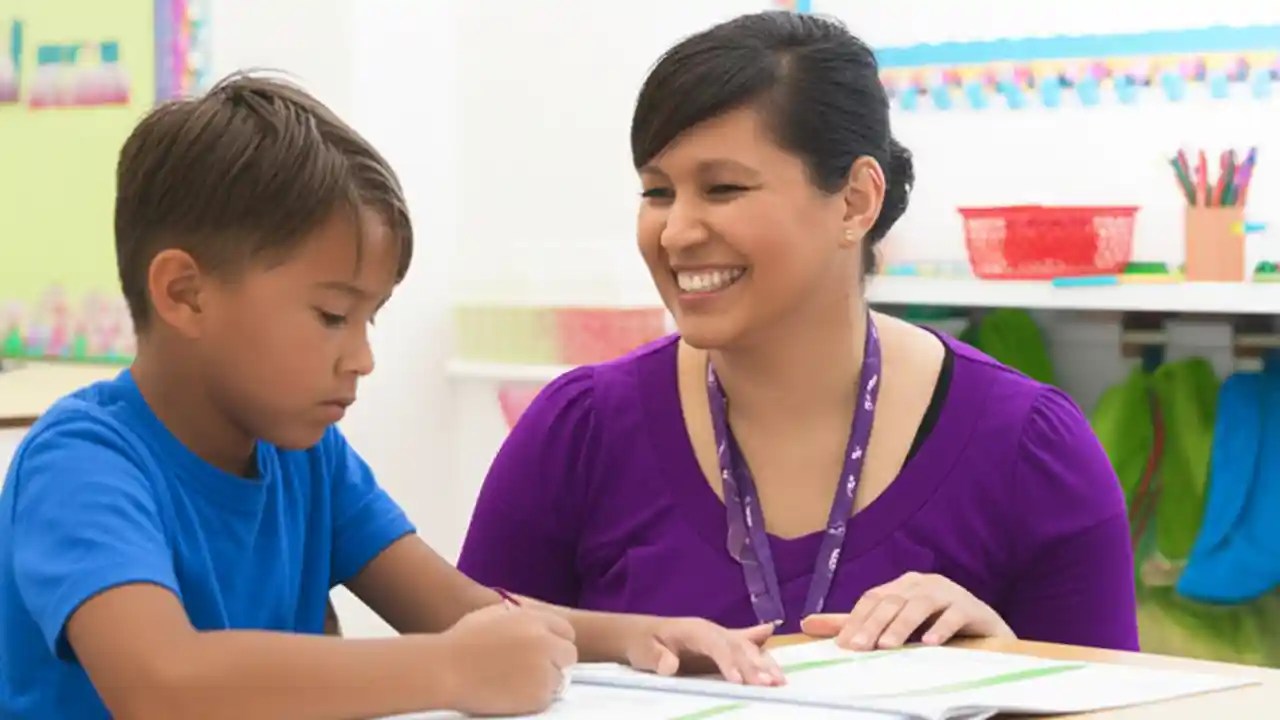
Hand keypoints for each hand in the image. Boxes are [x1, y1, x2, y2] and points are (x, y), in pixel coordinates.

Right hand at [440, 603, 577, 715]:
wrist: (445, 669)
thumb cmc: (460, 642)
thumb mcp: (491, 615)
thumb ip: (516, 616)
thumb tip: (525, 619)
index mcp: (533, 619)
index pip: (566, 631)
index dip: (556, 642)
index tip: (546, 653)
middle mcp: (544, 641)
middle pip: (569, 654)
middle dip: (556, 663)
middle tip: (534, 672)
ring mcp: (543, 668)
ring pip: (560, 678)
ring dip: (545, 682)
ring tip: (516, 683)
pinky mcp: (538, 694)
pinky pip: (547, 698)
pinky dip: (534, 699)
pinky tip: (512, 694)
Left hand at [624, 618, 785, 686]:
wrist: (641, 634)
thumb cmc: (643, 644)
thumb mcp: (644, 652)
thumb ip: (657, 658)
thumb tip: (671, 666)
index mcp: (694, 630)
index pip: (716, 645)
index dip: (729, 662)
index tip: (739, 681)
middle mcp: (712, 630)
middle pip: (737, 647)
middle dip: (755, 666)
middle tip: (771, 684)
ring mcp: (720, 636)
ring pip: (746, 647)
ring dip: (764, 662)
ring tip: (780, 680)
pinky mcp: (722, 645)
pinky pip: (744, 643)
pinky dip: (759, 643)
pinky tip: (770, 632)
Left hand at [800, 572, 1013, 650]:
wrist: (987, 631)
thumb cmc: (935, 626)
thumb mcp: (894, 624)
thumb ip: (854, 623)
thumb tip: (806, 622)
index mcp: (903, 585)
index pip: (874, 598)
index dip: (856, 620)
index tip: (842, 645)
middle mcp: (923, 583)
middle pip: (893, 601)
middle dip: (874, 625)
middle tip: (859, 648)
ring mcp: (949, 592)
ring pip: (921, 605)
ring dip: (902, 625)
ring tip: (888, 646)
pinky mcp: (972, 607)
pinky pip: (955, 615)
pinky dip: (941, 628)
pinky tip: (930, 644)